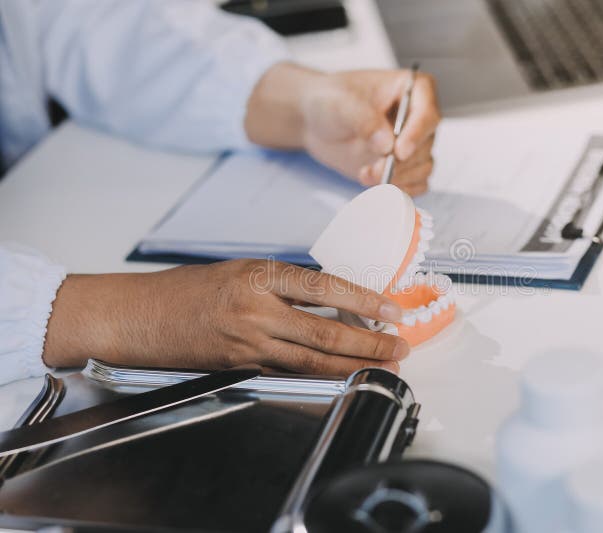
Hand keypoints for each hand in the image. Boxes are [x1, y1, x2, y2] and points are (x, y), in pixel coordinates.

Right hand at [42, 260, 409, 375]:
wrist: (137, 316)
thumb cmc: (185, 289)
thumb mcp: (239, 271)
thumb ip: (281, 285)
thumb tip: (329, 297)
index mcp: (258, 276)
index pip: (324, 288)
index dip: (364, 300)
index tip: (392, 309)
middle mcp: (256, 310)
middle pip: (326, 332)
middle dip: (370, 342)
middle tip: (400, 346)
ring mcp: (248, 343)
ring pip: (313, 360)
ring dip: (353, 364)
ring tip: (383, 364)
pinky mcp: (240, 366)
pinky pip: (289, 372)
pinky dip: (321, 374)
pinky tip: (342, 373)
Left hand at [245, 63, 440, 195]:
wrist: (315, 120)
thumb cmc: (330, 100)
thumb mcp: (341, 103)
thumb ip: (364, 119)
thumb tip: (386, 144)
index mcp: (411, 89)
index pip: (427, 113)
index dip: (416, 134)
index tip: (399, 152)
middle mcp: (417, 117)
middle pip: (425, 145)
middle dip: (401, 163)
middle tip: (375, 168)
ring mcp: (412, 143)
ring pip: (423, 167)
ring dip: (397, 178)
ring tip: (366, 174)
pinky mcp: (403, 166)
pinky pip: (416, 184)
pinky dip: (399, 189)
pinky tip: (377, 185)